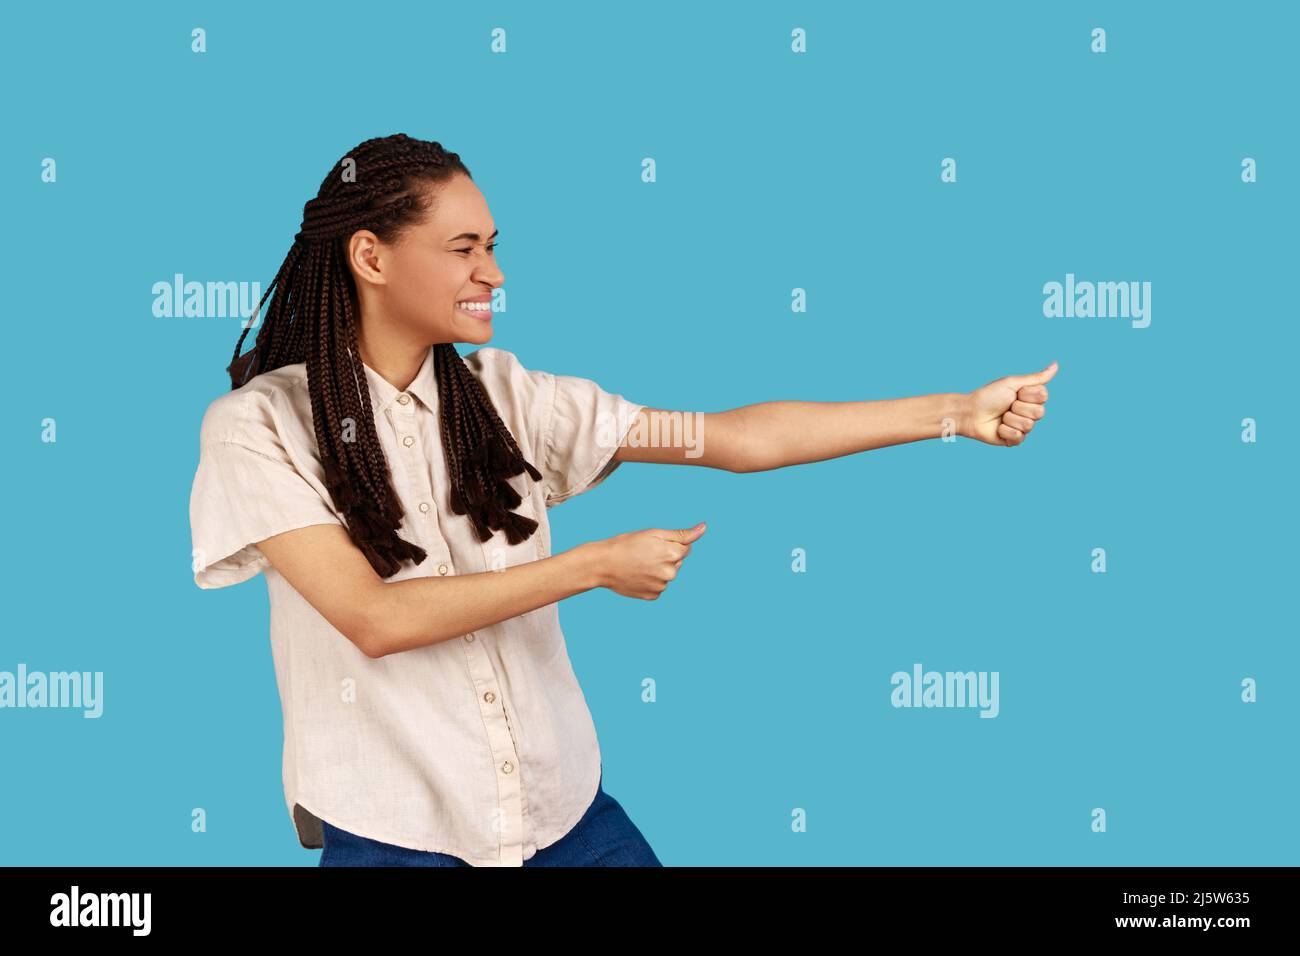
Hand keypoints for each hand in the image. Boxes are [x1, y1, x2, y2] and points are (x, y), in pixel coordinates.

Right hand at [590, 523, 706, 599]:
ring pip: (667, 574)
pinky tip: (638, 575)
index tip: (654, 544)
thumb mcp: (654, 533)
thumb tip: (703, 527)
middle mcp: (670, 573)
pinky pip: (658, 586)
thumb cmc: (627, 544)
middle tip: (644, 553)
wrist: (603, 564)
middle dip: (665, 556)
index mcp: (673, 555)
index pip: (685, 547)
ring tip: (638, 564)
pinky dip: (651, 580)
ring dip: (658, 569)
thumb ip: (682, 534)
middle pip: (677, 562)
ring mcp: (661, 586)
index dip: (669, 543)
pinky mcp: (653, 596)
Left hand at [961, 361, 1057, 445]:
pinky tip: (998, 428)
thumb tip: (1056, 364)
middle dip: (1018, 407)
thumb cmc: (989, 396)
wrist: (971, 412)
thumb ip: (1036, 378)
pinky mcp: (1014, 440)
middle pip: (1039, 413)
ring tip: (1001, 416)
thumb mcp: (1012, 383)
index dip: (1027, 394)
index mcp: (1031, 398)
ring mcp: (1023, 427)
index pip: (1043, 396)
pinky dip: (1005, 431)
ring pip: (1028, 425)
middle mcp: (1030, 413)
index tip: (1015, 392)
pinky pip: (1018, 437)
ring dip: (1010, 419)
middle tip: (1006, 405)